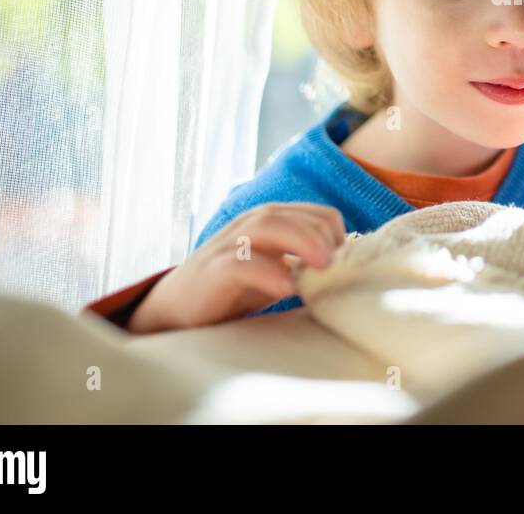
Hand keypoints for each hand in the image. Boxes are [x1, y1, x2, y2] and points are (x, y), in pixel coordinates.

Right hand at [125, 202, 346, 332]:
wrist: (176, 310)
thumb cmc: (233, 289)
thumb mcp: (275, 271)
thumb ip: (303, 264)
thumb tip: (346, 268)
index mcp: (268, 221)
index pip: (313, 213)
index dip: (335, 232)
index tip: (345, 261)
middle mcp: (247, 225)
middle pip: (289, 214)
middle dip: (320, 233)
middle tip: (337, 261)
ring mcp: (227, 246)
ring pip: (266, 225)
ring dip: (300, 241)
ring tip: (322, 265)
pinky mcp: (212, 272)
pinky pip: (240, 264)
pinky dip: (267, 272)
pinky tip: (286, 287)